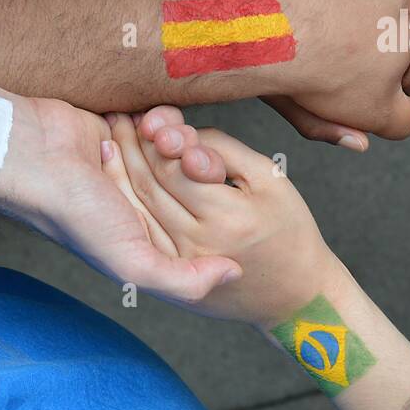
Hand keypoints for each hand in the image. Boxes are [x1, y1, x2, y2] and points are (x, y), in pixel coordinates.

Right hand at [5, 98, 240, 309]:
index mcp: (151, 236)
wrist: (31, 154)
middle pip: (199, 178)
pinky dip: (162, 118)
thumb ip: (183, 280)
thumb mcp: (132, 263)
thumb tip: (236, 275)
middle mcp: (147, 203)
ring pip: (185, 148)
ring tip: (154, 132)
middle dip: (194, 157)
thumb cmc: (74, 214)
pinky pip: (166, 123)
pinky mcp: (129, 132)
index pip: (205, 219)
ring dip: (177, 134)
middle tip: (177, 148)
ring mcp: (139, 166)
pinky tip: (143, 120)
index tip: (202, 172)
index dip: (211, 191)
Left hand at [101, 111, 342, 323]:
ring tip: (115, 133)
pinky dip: (125, 198)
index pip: (176, 168)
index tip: (151, 112)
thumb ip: (227, 153)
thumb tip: (183, 135)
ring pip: (140, 206)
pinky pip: (141, 229)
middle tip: (123, 114)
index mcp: (229, 216)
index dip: (158, 136)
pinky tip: (117, 173)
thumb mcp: (272, 181)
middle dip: (134, 145)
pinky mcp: (172, 273)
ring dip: (121, 167)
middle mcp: (199, 243)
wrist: (294, 296)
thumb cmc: (290, 229)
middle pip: (152, 185)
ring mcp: (181, 262)